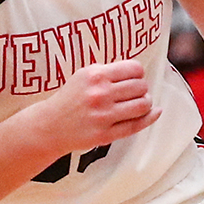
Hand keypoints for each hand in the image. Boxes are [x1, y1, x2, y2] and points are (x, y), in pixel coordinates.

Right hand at [38, 59, 160, 154]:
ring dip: (146, 103)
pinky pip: (136, 125)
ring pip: (142, 105)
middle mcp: (100, 94)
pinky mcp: (105, 134)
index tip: (134, 78)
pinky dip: (149, 118)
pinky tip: (153, 113)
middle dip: (142, 89)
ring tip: (140, 103)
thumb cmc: (69, 99)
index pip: (134, 68)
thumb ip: (109, 72)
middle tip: (136, 93)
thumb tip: (140, 74)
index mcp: (95, 75)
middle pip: (141, 87)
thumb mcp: (84, 75)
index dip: (138, 73)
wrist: (49, 125)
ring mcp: (103, 115)